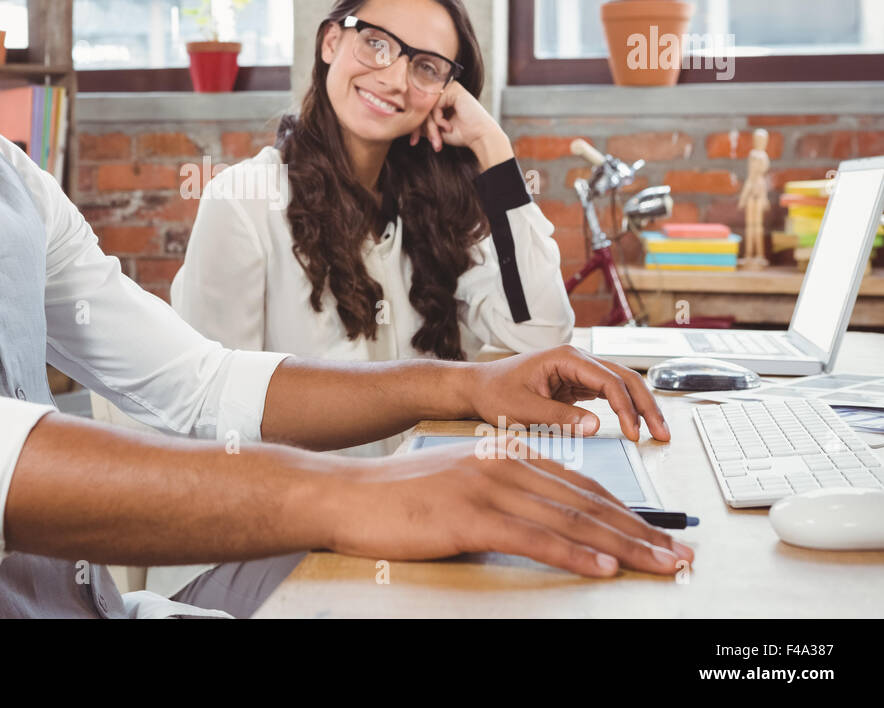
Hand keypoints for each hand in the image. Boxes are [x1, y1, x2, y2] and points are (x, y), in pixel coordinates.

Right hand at [331, 437, 692, 576]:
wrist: (347, 494)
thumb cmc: (397, 497)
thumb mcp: (460, 486)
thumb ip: (501, 497)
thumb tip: (537, 525)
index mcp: (506, 457)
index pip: (581, 487)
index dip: (626, 513)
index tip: (658, 536)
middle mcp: (505, 466)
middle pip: (587, 503)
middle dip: (641, 532)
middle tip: (679, 555)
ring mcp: (488, 488)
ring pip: (571, 520)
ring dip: (624, 547)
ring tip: (660, 566)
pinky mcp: (470, 516)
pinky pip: (534, 538)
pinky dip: (574, 556)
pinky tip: (603, 569)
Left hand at [408, 79, 510, 166]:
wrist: (480, 137)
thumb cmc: (462, 134)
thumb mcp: (435, 129)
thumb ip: (422, 124)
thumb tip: (405, 124)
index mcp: (442, 97)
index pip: (421, 109)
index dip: (415, 127)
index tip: (413, 142)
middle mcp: (445, 90)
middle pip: (422, 108)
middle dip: (422, 129)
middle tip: (427, 143)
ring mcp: (450, 88)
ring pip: (427, 108)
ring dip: (431, 127)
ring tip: (438, 139)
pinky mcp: (454, 90)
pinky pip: (435, 105)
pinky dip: (438, 119)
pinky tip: (448, 126)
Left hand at [459, 344, 670, 442]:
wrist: (478, 388)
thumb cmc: (495, 393)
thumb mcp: (523, 409)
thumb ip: (560, 418)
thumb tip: (598, 426)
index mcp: (566, 358)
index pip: (609, 381)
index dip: (626, 408)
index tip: (634, 433)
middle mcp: (577, 360)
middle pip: (625, 378)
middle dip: (646, 405)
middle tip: (663, 434)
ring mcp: (579, 371)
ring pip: (621, 385)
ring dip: (640, 407)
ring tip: (658, 432)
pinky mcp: (577, 385)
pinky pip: (609, 394)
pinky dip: (625, 409)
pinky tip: (636, 425)